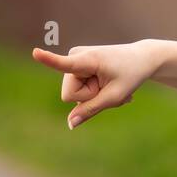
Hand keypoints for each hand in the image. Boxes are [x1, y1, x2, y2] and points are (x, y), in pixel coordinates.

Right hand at [31, 42, 153, 128]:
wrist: (141, 58)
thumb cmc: (131, 75)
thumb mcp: (114, 96)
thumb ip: (90, 110)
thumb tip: (70, 124)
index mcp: (88, 60)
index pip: (64, 63)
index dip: (49, 60)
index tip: (35, 52)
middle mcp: (76, 56)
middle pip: (70, 95)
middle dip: (90, 97)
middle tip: (109, 86)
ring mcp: (74, 60)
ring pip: (74, 94)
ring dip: (94, 94)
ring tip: (110, 84)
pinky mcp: (75, 64)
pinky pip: (78, 89)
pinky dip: (94, 91)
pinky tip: (108, 85)